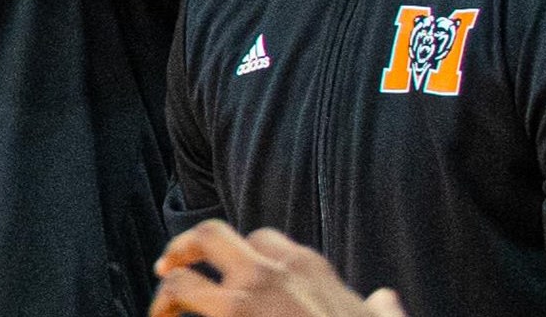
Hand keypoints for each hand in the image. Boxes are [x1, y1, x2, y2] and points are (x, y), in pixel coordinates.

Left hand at [152, 221, 406, 316]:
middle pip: (209, 236)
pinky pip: (183, 310)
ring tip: (159, 314)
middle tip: (167, 268)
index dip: (241, 256)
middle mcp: (273, 272)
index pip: (262, 239)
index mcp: (309, 268)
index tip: (230, 272)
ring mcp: (247, 298)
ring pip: (181, 280)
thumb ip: (380, 310)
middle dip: (182, 248)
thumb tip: (385, 299)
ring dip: (165, 296)